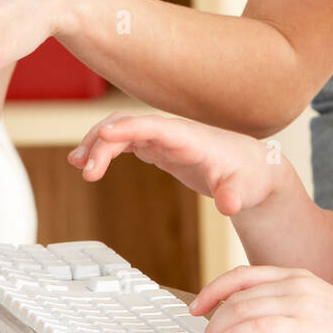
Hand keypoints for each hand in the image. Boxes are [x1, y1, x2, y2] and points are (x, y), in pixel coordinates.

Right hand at [68, 112, 279, 216]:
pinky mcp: (160, 148)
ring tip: (78, 165)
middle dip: (104, 142)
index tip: (103, 135)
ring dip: (98, 144)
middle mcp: (174, 133)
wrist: (254, 170)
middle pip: (130, 126)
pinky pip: (126, 142)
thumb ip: (234, 196)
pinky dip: (106, 149)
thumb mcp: (245, 189)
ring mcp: (164, 139)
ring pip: (123, 131)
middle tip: (87, 172)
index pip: (155, 126)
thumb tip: (229, 206)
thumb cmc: (249, 176)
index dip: (129, 128)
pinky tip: (89, 164)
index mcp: (191, 139)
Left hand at [188, 264, 332, 332]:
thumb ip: (293, 312)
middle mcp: (297, 283)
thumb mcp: (321, 314)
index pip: (246, 274)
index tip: (198, 305)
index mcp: (301, 277)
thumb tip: (262, 326)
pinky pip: (253, 328)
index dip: (216, 288)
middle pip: (238, 292)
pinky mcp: (302, 327)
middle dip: (211, 315)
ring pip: (241, 309)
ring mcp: (300, 303)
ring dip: (215, 331)